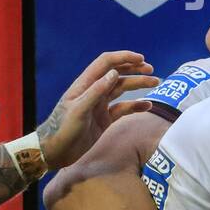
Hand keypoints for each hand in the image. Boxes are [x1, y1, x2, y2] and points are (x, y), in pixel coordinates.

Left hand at [39, 50, 159, 168]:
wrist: (54, 152)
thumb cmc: (62, 129)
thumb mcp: (78, 110)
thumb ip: (96, 91)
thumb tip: (114, 73)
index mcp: (85, 85)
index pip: (105, 63)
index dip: (123, 58)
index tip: (141, 59)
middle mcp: (94, 92)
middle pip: (117, 74)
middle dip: (134, 69)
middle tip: (151, 70)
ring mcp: (100, 105)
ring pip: (122, 90)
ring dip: (138, 85)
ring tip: (155, 83)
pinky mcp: (104, 119)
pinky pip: (123, 109)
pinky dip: (136, 105)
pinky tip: (147, 105)